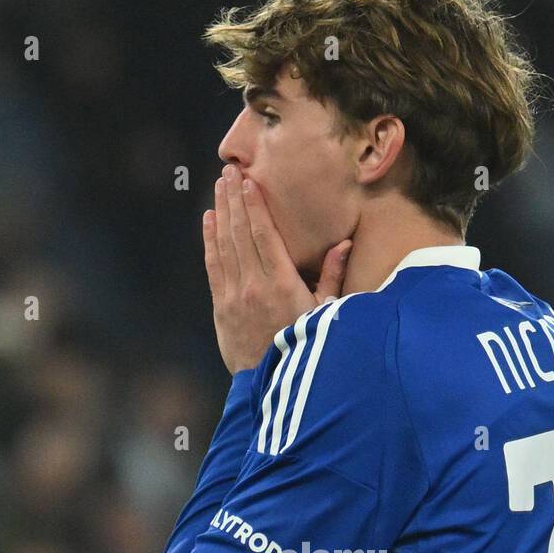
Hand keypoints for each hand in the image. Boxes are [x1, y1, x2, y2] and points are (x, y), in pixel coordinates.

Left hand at [203, 165, 351, 374]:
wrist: (270, 382)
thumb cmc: (303, 345)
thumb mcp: (325, 314)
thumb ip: (332, 277)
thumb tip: (344, 244)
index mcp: (283, 284)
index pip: (264, 235)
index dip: (254, 206)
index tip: (248, 181)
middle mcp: (255, 285)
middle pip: (241, 233)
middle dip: (234, 200)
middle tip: (229, 171)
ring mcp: (234, 295)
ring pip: (224, 245)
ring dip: (221, 212)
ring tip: (219, 186)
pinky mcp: (221, 307)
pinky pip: (213, 266)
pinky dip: (210, 241)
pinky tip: (209, 220)